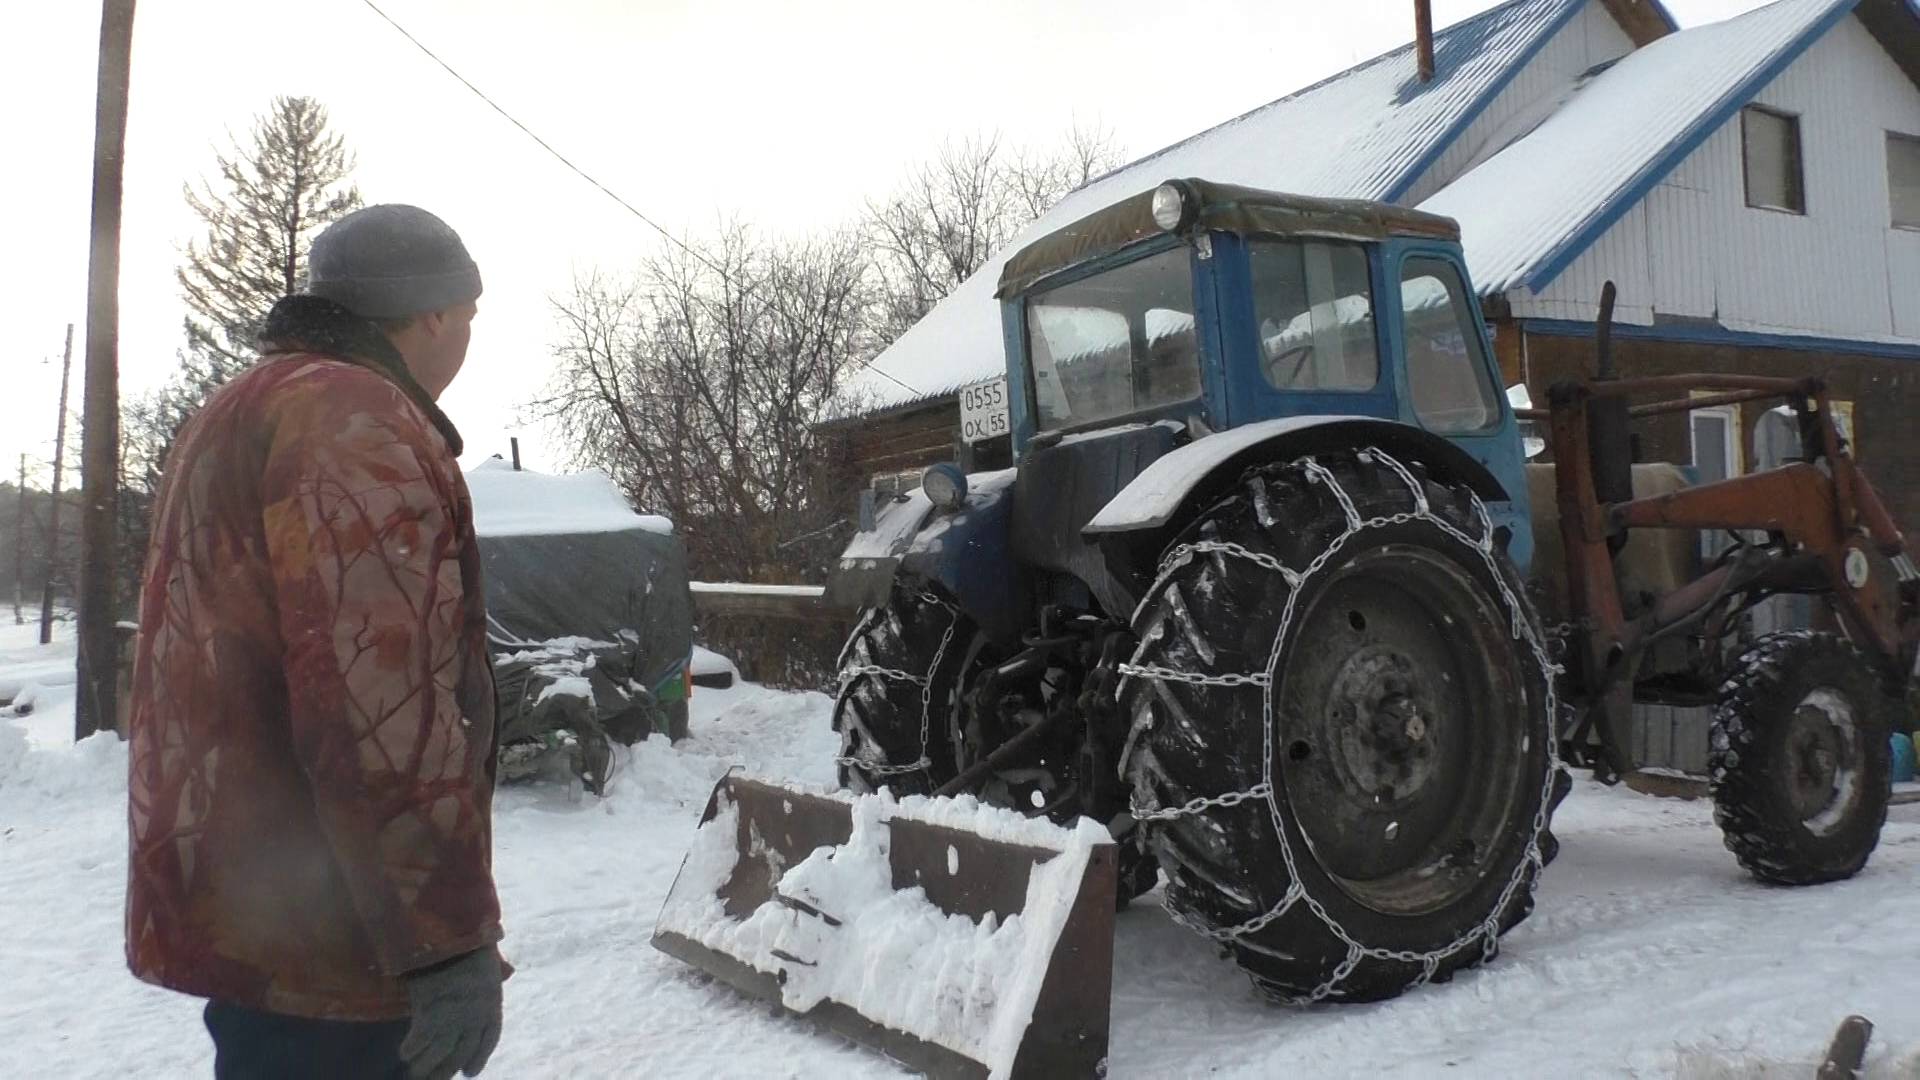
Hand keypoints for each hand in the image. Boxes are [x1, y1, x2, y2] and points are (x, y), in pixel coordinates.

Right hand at [401, 946, 503, 1078]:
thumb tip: (508, 969)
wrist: (453, 933)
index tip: (469, 1072)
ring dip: (426, 1066)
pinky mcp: (430, 1010)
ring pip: (440, 1053)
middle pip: (462, 1053)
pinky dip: (412, 1050)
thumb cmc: (470, 943)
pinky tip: (405, 1053)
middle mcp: (475, 1015)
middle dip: (447, 1070)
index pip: (489, 1038)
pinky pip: (421, 1040)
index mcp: (492, 1003)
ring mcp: (452, 1015)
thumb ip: (496, 970)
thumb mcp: (491, 958)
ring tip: (416, 1072)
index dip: (479, 1057)